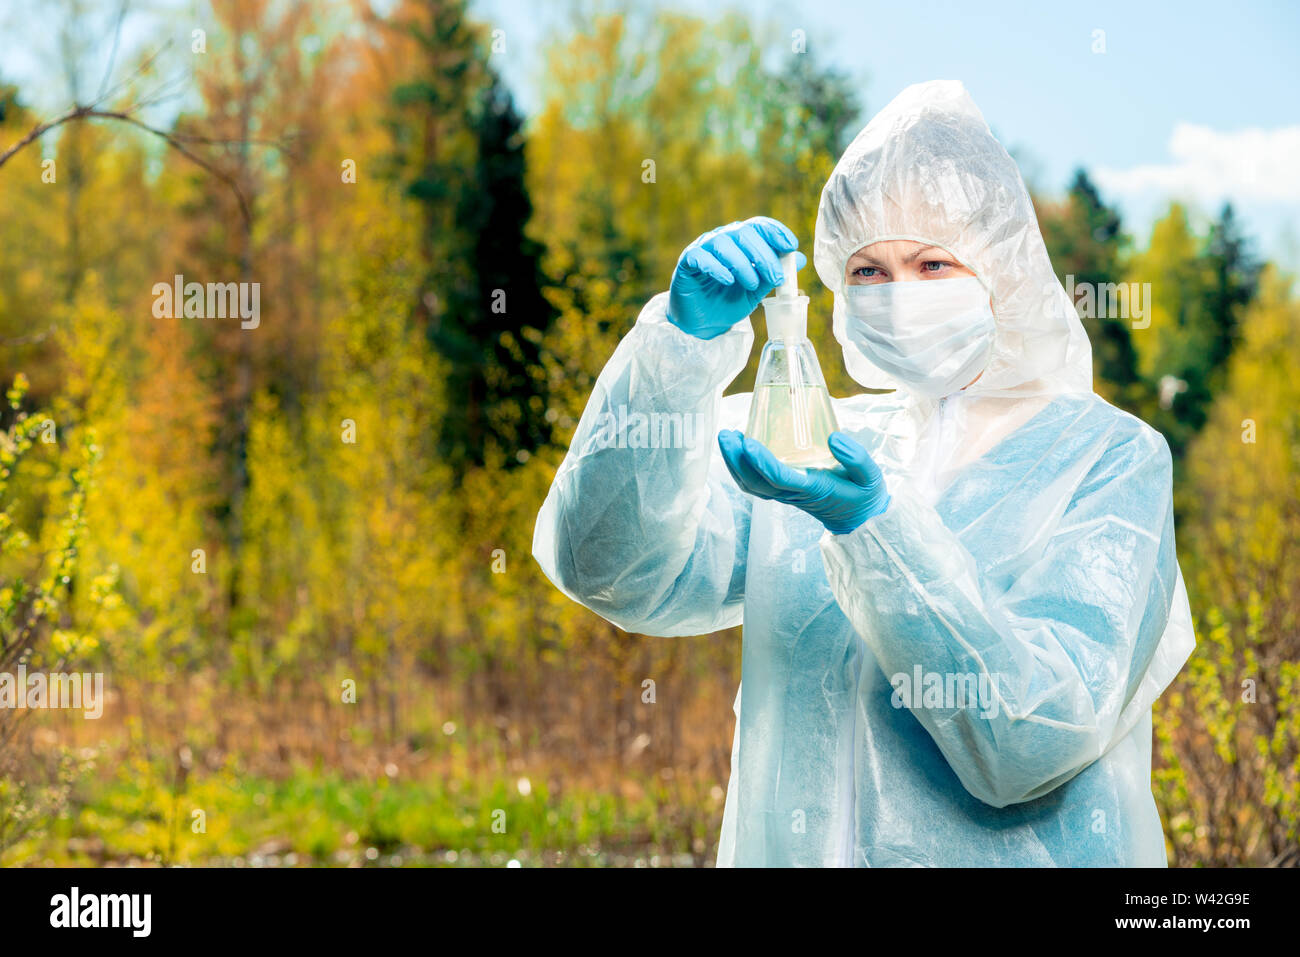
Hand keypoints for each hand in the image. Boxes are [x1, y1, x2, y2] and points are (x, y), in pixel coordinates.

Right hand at [668, 216, 804, 339]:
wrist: (704, 323)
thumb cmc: (729, 301)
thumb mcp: (757, 289)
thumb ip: (773, 273)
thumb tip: (799, 258)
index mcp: (740, 241)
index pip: (759, 226)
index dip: (775, 232)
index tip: (791, 246)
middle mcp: (722, 239)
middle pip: (744, 233)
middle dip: (764, 255)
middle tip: (776, 278)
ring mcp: (703, 248)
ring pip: (723, 242)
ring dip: (743, 263)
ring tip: (753, 285)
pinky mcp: (687, 262)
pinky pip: (700, 256)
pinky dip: (716, 267)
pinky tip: (729, 280)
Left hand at [717, 429, 890, 534]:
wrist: (858, 518)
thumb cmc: (863, 494)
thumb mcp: (871, 477)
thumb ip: (857, 459)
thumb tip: (833, 438)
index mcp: (813, 489)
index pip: (780, 478)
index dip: (761, 462)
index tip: (748, 443)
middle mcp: (793, 493)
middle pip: (755, 482)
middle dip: (737, 459)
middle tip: (726, 434)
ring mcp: (784, 494)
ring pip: (751, 484)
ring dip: (734, 463)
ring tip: (727, 436)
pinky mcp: (782, 491)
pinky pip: (754, 484)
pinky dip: (740, 468)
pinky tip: (738, 447)